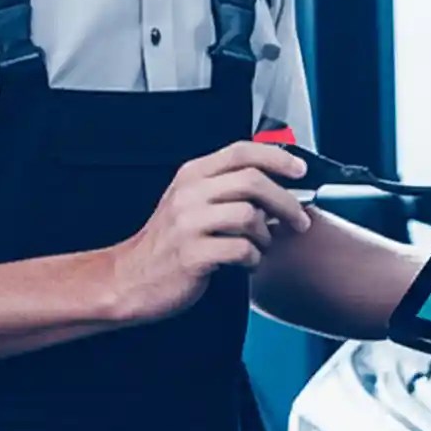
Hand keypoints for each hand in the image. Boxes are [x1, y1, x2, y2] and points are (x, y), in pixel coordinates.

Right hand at [106, 141, 312, 323]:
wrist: (129, 279)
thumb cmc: (168, 244)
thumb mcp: (190, 203)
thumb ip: (224, 187)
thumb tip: (274, 182)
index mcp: (191, 176)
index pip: (241, 151)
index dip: (277, 157)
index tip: (300, 169)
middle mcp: (189, 194)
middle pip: (252, 181)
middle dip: (285, 202)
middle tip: (299, 220)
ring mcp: (188, 224)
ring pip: (249, 216)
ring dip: (266, 235)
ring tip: (260, 246)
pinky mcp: (192, 255)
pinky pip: (240, 250)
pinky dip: (253, 259)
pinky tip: (246, 263)